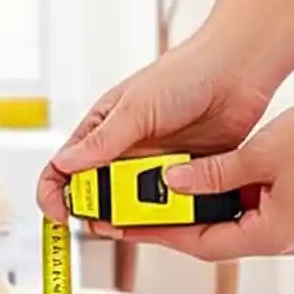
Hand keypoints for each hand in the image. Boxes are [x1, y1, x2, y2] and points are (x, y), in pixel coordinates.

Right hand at [36, 34, 274, 222]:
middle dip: (94, 214)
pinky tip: (171, 216)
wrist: (239, 70)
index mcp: (101, 132)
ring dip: (132, 217)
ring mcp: (153, 167)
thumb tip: (64, 165)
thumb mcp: (135, 107)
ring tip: (140, 219)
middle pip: (95, 196)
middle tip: (104, 222)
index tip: (60, 213)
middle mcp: (123, 153)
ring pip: (131, 206)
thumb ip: (102, 141)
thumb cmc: (184, 74)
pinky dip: (167, 218)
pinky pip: (169, 207)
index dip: (54, 194)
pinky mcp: (184, 177)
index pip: (62, 169)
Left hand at [113, 46, 293, 260]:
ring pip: (239, 222)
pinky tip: (205, 181)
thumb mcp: (258, 153)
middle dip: (178, 224)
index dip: (163, 235)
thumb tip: (169, 183)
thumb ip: (210, 174)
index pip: (205, 244)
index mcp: (279, 234)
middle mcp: (292, 238)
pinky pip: (259, 209)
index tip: (128, 228)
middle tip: (136, 213)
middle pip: (220, 238)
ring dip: (204, 209)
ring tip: (162, 195)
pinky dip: (231, 198)